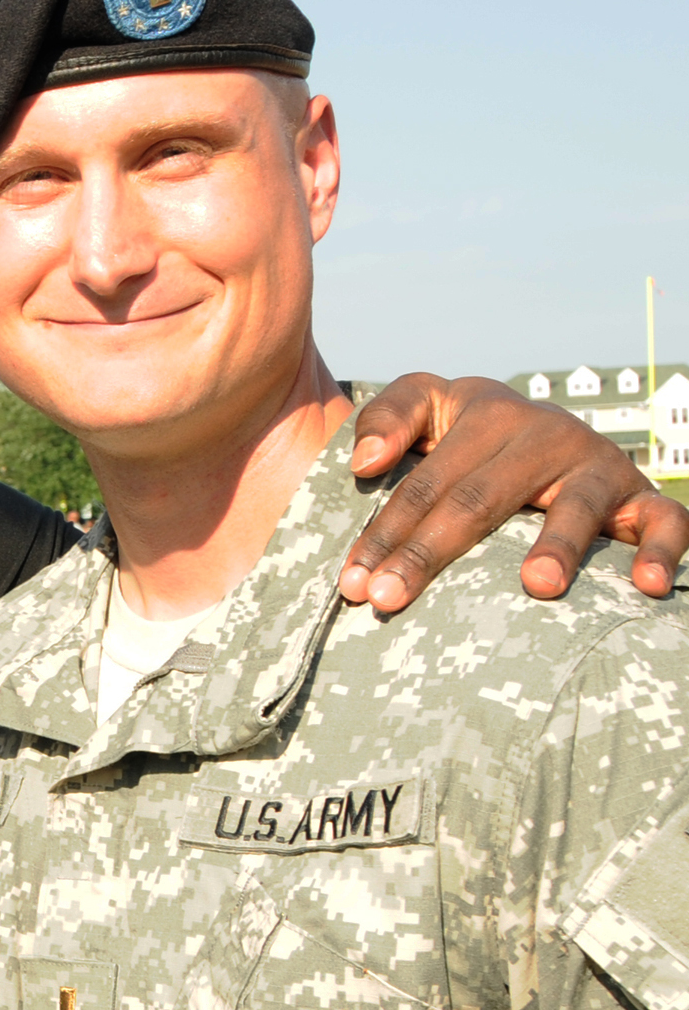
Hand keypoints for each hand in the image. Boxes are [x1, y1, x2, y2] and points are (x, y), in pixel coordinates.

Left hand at [343, 374, 688, 609]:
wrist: (547, 430)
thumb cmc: (470, 435)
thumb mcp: (429, 408)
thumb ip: (389, 418)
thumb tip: (365, 463)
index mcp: (485, 413)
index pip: (424, 482)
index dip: (385, 531)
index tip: (352, 582)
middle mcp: (544, 432)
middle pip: (479, 500)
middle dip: (429, 554)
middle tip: (390, 600)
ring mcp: (595, 463)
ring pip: (574, 507)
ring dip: (559, 547)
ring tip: (538, 586)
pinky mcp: (639, 493)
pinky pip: (665, 520)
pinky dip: (662, 550)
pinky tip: (648, 584)